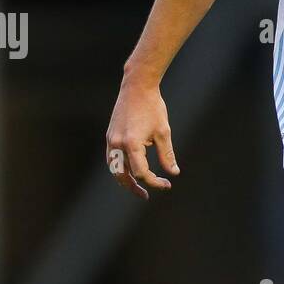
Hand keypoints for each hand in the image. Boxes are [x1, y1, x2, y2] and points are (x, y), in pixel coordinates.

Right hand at [105, 76, 179, 199]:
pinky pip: (112, 158)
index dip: (154, 182)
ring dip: (124, 180)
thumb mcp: (163, 132)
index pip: (141, 173)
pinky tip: (131, 171)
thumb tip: (173, 173)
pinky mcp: (110, 135)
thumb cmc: (153, 107)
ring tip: (137, 187)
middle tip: (146, 196)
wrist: (136, 87)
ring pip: (114, 168)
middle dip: (134, 188)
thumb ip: (167, 155)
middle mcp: (117, 144)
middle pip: (122, 175)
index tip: (167, 184)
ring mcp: (111, 140)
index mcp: (132, 144)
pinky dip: (120, 168)